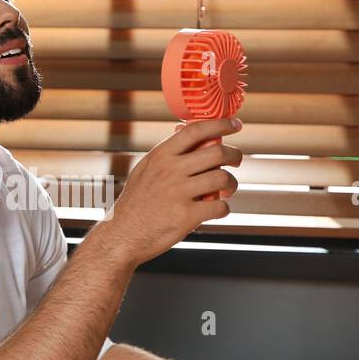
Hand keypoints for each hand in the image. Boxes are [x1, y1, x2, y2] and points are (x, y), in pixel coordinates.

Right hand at [99, 117, 242, 266]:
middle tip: (235, 161)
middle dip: (234, 155)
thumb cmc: (136, 203)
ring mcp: (179, 193)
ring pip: (222, 178)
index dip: (220, 124)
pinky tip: (217, 210)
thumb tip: (190, 135)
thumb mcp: (145, 170)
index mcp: (161, 156)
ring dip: (231, 184)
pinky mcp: (186, 216)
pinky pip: (220, 206)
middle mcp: (171, 170)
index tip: (235, 124)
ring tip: (227, 190)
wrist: (123, 235)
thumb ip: (167, 154)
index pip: (196, 130)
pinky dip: (224, 208)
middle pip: (217, 152)